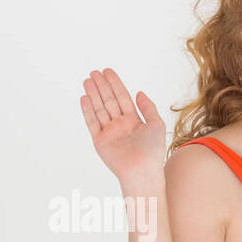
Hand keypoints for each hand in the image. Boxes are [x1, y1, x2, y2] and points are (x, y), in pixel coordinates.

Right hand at [79, 68, 167, 183]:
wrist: (142, 169)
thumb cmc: (153, 150)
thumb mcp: (156, 123)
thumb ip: (148, 107)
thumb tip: (139, 92)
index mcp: (133, 121)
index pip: (122, 97)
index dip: (115, 84)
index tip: (108, 71)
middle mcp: (119, 125)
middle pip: (108, 101)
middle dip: (101, 86)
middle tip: (94, 72)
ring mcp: (108, 133)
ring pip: (99, 108)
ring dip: (93, 94)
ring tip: (87, 80)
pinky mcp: (99, 141)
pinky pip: (92, 123)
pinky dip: (87, 110)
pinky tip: (84, 98)